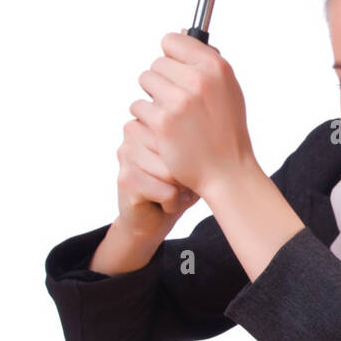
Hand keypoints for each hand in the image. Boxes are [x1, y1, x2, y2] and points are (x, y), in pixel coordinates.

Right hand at [113, 116, 200, 240]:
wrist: (150, 221)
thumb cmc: (177, 188)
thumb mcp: (196, 161)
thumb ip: (201, 141)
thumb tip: (213, 134)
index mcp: (151, 119)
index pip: (186, 129)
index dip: (195, 156)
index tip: (187, 165)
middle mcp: (134, 129)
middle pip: (179, 150)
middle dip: (186, 174)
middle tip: (177, 182)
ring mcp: (126, 152)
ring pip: (174, 172)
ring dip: (180, 190)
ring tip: (171, 192)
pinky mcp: (126, 178)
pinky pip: (168, 192)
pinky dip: (174, 203)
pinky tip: (163, 203)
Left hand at [128, 30, 256, 198]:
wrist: (227, 171)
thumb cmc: (227, 130)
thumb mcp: (228, 89)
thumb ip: (205, 61)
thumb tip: (181, 33)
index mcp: (216, 67)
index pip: (172, 40)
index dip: (172, 57)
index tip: (178, 72)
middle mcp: (199, 80)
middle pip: (156, 63)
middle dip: (163, 81)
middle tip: (179, 103)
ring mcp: (179, 101)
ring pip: (145, 83)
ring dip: (152, 98)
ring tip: (172, 116)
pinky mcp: (163, 122)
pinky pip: (138, 107)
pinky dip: (147, 119)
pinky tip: (165, 131)